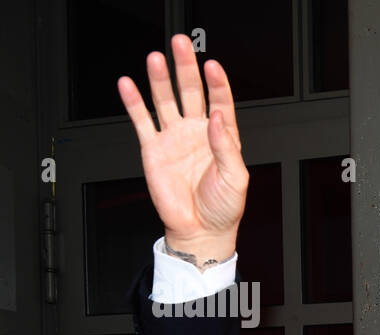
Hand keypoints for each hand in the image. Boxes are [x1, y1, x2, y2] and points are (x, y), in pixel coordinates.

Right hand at [117, 34, 247, 265]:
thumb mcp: (236, 178)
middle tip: (181, 44)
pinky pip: (142, 120)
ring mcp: (174, 138)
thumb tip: (217, 118)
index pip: (220, 101)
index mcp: (222, 136)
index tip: (212, 66)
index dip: (217, 83)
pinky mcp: (154, 149)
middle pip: (191, 92)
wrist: (200, 230)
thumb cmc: (224, 207)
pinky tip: (128, 84)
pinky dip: (134, 103)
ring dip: (160, 79)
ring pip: (165, 100)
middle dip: (186, 68)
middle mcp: (197, 132)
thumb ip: (226, 147)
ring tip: (156, 58)